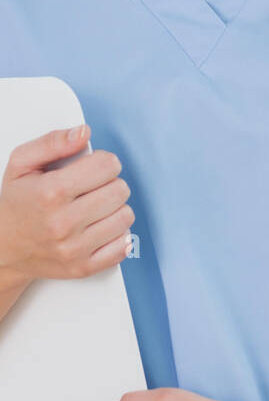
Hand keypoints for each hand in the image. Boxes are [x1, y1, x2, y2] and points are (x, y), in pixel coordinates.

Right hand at [0, 125, 133, 284]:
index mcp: (51, 192)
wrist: (2, 248)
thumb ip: (52, 142)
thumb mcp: (21, 164)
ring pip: (125, 216)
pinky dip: (116, 234)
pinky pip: (123, 246)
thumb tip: (83, 133)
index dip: (104, 161)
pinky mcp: (83, 268)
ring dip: (114, 208)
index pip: (108, 166)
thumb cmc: (15, 204)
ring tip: (95, 207)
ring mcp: (74, 248)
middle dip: (110, 183)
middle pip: (120, 190)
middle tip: (92, 188)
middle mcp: (63, 223)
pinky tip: (99, 227)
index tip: (94, 167)